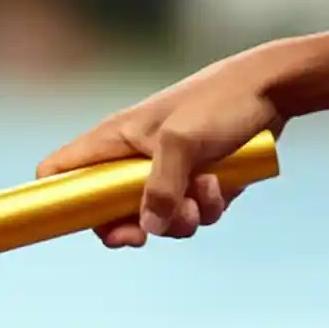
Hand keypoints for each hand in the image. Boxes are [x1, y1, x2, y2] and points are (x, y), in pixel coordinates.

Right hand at [37, 48, 289, 247]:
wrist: (272, 89)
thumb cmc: (219, 102)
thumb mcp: (183, 143)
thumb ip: (161, 188)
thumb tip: (148, 229)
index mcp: (113, 141)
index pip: (59, 172)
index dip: (56, 199)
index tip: (75, 223)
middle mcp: (131, 159)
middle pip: (106, 212)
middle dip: (130, 228)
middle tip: (140, 238)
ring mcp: (164, 173)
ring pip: (156, 220)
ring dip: (183, 218)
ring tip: (205, 189)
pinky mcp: (194, 183)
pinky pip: (191, 215)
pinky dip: (207, 208)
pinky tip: (222, 184)